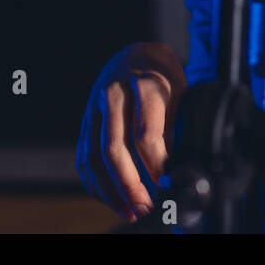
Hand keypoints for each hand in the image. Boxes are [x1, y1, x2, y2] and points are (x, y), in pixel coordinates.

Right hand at [76, 42, 186, 221]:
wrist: (137, 53)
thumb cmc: (164, 76)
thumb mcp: (180, 91)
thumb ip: (177, 125)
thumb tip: (179, 169)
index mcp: (145, 82)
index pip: (146, 133)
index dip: (156, 166)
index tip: (167, 187)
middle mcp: (114, 92)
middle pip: (115, 148)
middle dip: (130, 185)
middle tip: (146, 208)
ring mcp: (95, 106)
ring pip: (94, 156)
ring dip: (111, 190)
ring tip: (130, 211)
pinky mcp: (85, 118)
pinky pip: (83, 156)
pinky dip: (95, 183)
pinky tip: (112, 198)